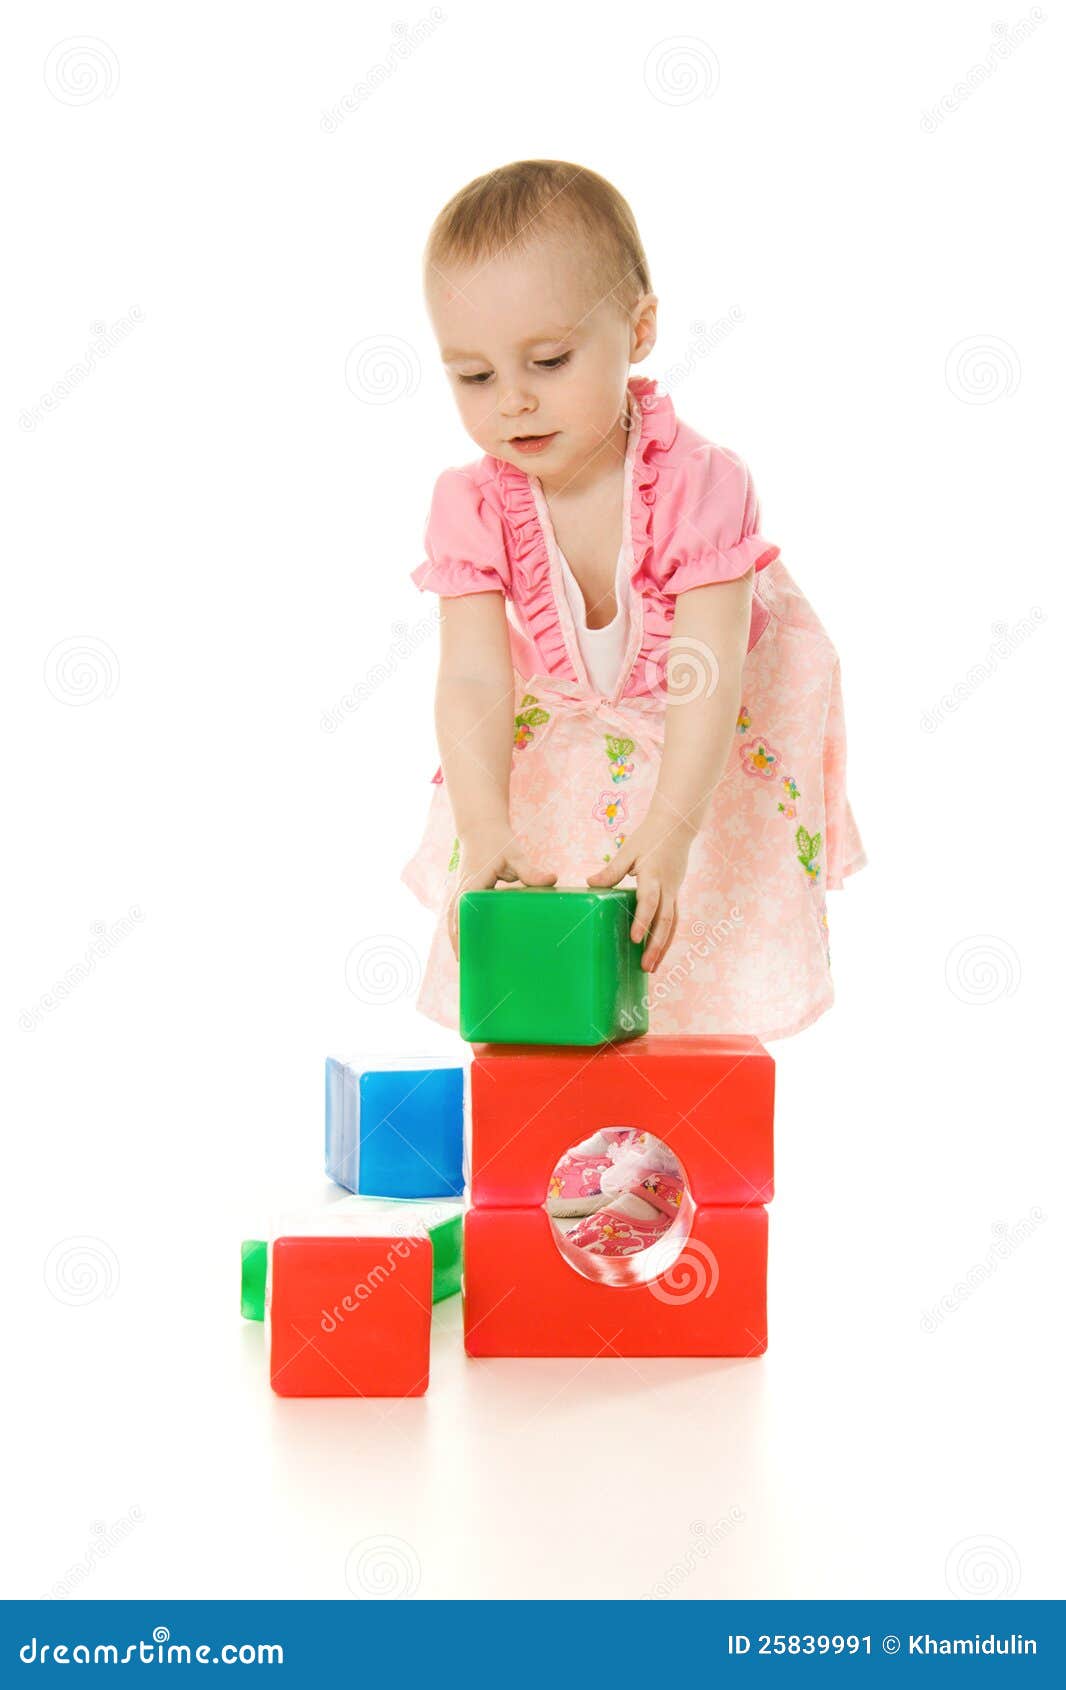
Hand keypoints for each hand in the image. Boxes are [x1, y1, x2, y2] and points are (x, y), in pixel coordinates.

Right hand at [447, 820, 556, 957]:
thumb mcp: (515, 855)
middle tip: (466, 963)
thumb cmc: (499, 842)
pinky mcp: (461, 890)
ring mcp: (458, 889)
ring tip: (463, 960)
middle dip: (458, 941)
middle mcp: (462, 888)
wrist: (480, 828)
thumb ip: (530, 870)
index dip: (463, 929)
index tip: (466, 947)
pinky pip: (454, 913)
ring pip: (451, 918)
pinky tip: (463, 942)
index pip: (464, 909)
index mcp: (474, 882)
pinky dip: (456, 928)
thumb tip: (552, 879)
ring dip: (455, 937)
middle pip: (453, 919)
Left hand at [586, 804, 692, 970]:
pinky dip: (667, 937)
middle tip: (646, 967)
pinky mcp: (676, 893)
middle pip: (665, 922)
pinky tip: (659, 951)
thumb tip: (590, 883)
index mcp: (654, 876)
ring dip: (663, 947)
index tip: (635, 939)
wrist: (677, 825)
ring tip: (653, 968)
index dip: (642, 921)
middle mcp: (668, 887)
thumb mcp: (628, 850)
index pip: (649, 902)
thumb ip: (611, 870)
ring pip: (672, 925)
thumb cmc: (650, 836)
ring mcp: (675, 892)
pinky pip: (674, 919)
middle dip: (655, 946)